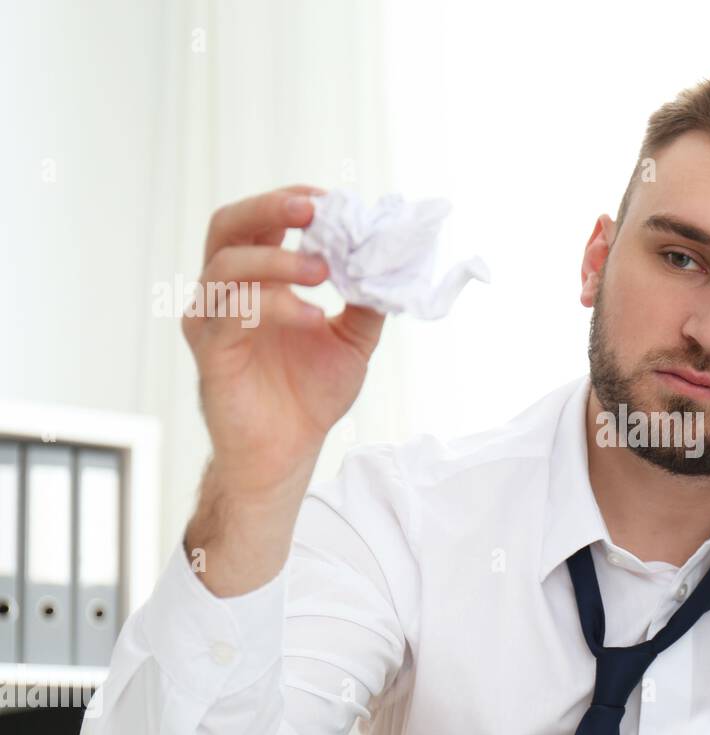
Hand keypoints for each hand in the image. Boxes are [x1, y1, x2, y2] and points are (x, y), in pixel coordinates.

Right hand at [182, 185, 386, 594]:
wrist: (287, 453)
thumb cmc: (310, 395)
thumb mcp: (353, 340)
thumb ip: (367, 300)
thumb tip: (393, 260)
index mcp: (256, 279)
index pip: (262, 222)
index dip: (293, 203)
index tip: (335, 201)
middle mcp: (224, 291)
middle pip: (229, 226)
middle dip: (270, 209)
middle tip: (314, 210)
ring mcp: (211, 319)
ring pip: (227, 266)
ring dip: (278, 260)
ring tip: (324, 269)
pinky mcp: (211, 352)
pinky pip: (233, 314)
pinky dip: (276, 306)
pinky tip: (314, 316)